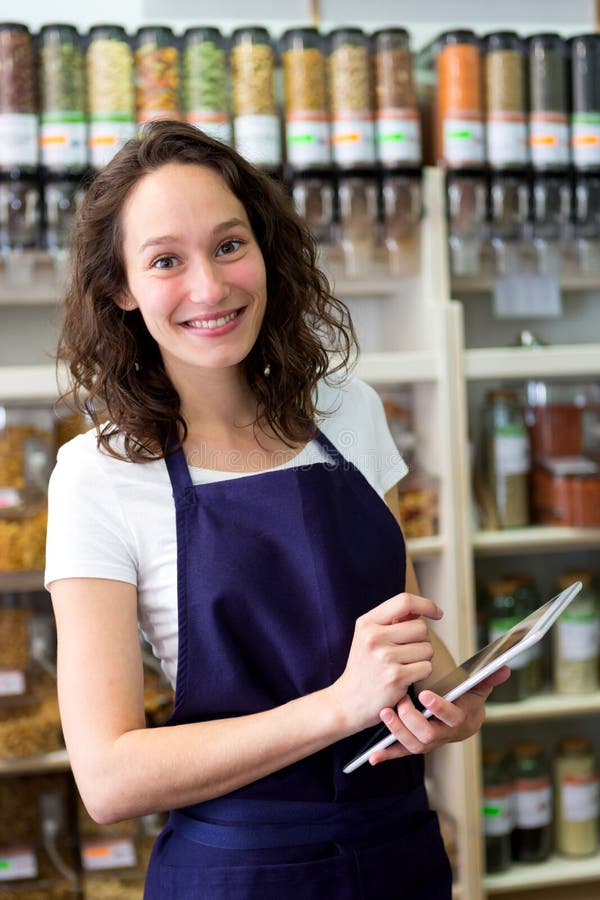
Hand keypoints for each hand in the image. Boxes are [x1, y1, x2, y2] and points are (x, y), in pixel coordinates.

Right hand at [328, 592, 442, 734]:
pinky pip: (426, 667)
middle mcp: (374, 637)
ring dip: (422, 658)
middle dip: (422, 640)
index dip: (426, 605)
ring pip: (427, 648)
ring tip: (404, 665)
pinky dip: (422, 673)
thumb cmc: (364, 667)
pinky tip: (406, 677)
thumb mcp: (368, 637)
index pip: (404, 601)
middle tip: (408, 652)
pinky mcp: (396, 677)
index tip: (437, 613)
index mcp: (367, 623)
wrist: (348, 701)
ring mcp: (385, 657)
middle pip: (421, 627)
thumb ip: (392, 621)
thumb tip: (421, 610)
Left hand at [368, 666, 510, 764]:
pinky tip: (373, 756)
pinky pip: (401, 753)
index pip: (453, 718)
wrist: (461, 720)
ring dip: (397, 731)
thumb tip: (504, 667)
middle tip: (399, 700)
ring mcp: (430, 743)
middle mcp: (445, 735)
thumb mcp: (477, 688)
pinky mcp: (415, 746)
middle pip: (429, 736)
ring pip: (414, 745)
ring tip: (385, 712)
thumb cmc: (466, 699)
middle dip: (412, 719)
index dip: (440, 708)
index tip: (425, 694)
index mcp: (461, 720)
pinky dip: (387, 755)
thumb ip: (487, 678)